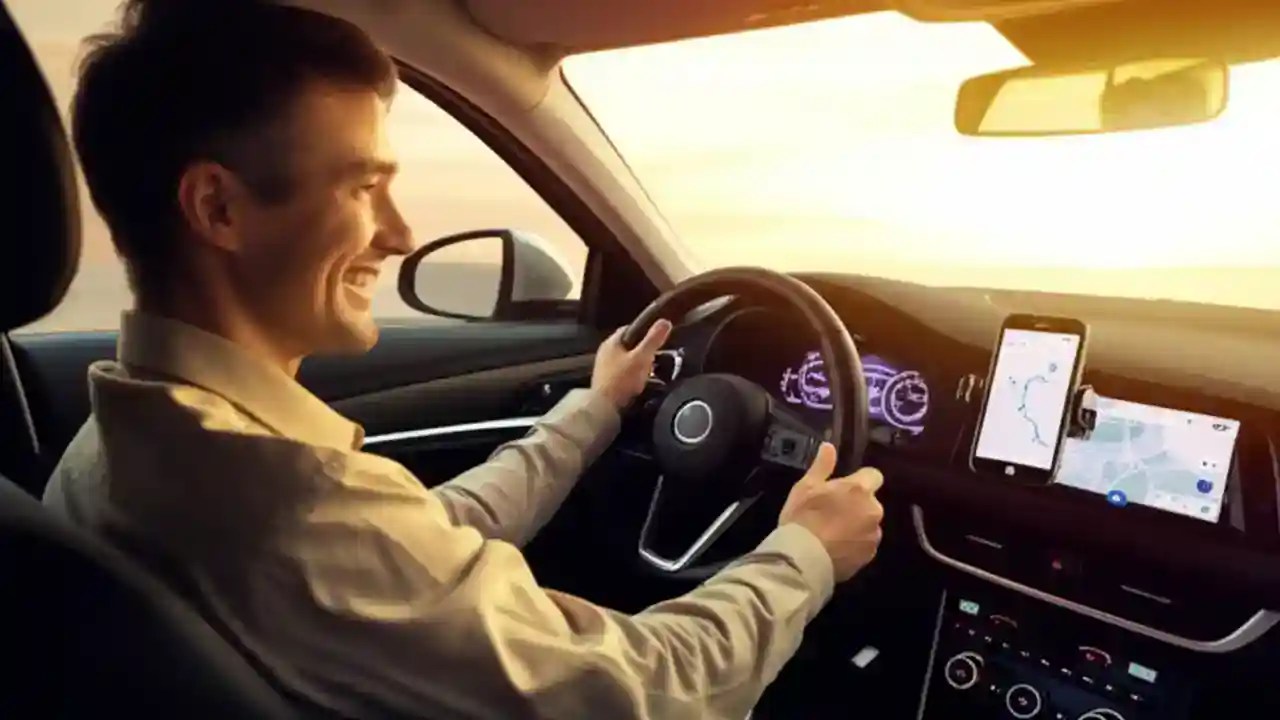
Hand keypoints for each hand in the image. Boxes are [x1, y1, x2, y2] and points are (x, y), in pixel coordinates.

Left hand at [591, 320, 672, 411]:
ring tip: (653, 370)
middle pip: (628, 346)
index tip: (658, 337)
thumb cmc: (622, 379)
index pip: (630, 329)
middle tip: (658, 355)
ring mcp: (604, 368)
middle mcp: (605, 352)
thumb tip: (664, 321)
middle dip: (643, 350)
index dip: (645, 331)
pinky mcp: (606, 382)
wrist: (604, 407)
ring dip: (639, 364)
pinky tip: (642, 382)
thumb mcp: (641, 358)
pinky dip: (633, 375)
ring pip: (626, 360)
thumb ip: (653, 340)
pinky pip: (623, 373)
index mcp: (611, 342)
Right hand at [779, 442, 883, 581]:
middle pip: (870, 502)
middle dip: (857, 505)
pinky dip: (854, 545)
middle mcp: (873, 510)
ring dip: (857, 525)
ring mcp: (873, 535)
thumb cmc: (803, 517)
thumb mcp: (806, 487)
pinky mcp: (869, 556)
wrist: (803, 558)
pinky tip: (836, 548)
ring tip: (833, 533)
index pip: (873, 475)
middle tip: (832, 512)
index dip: (860, 480)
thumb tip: (829, 446)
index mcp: (859, 489)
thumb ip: (822, 465)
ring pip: (868, 524)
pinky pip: (865, 545)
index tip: (844, 488)